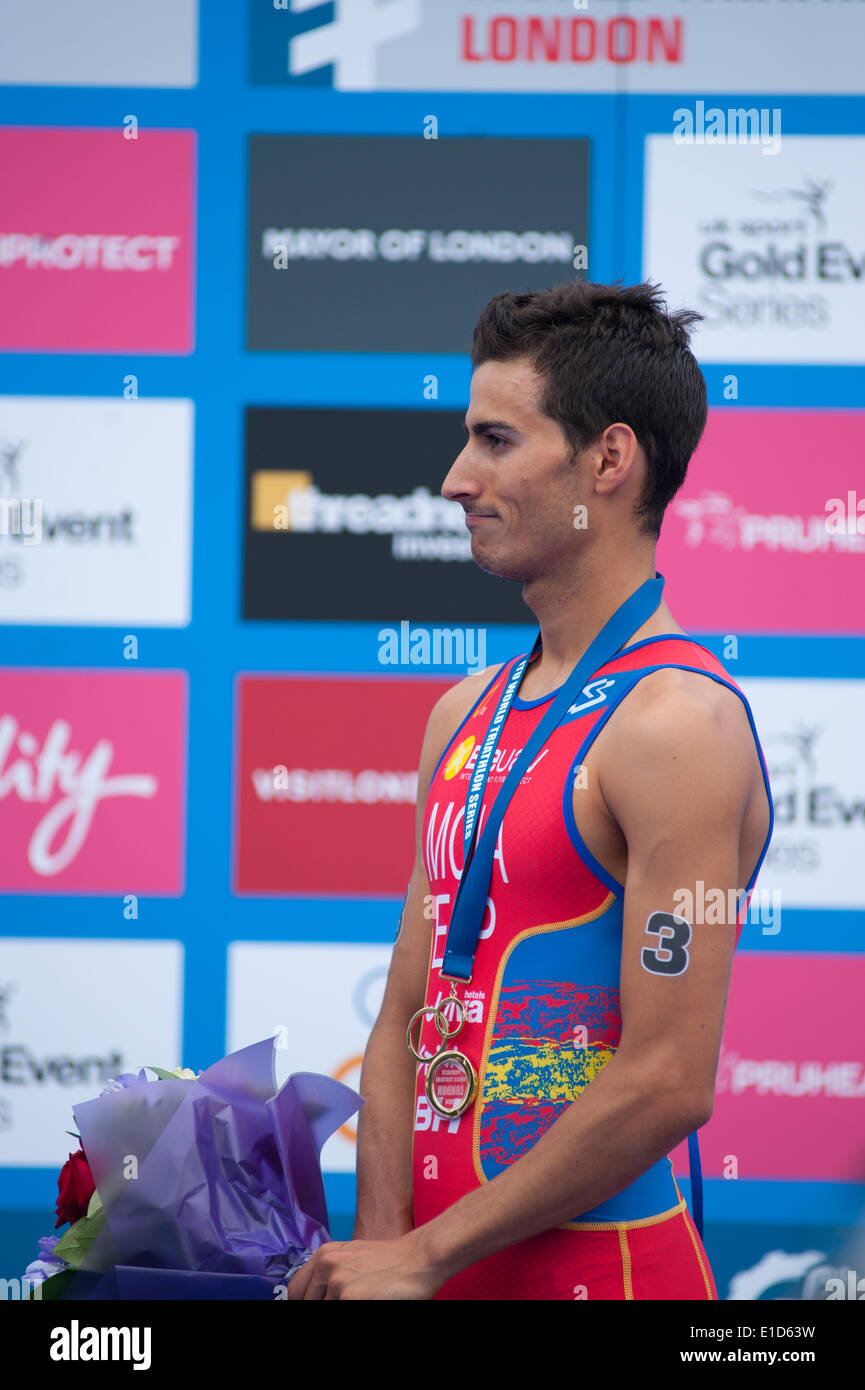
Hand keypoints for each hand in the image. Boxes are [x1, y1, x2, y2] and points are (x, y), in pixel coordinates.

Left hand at [285, 1234, 442, 1300]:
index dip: (302, 1301)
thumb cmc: (393, 1261)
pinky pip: (337, 1310)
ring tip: (363, 1299)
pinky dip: (351, 1310)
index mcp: (324, 1255)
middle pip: (306, 1301)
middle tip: (346, 1301)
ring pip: (324, 1307)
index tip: (312, 1304)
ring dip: (339, 1307)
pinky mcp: (348, 1297)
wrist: (420, 1258)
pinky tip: (368, 1301)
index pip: (296, 1291)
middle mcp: (326, 1265)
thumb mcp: (354, 1258)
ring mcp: (336, 1282)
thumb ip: (331, 1275)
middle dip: (320, 1306)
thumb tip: (318, 1295)